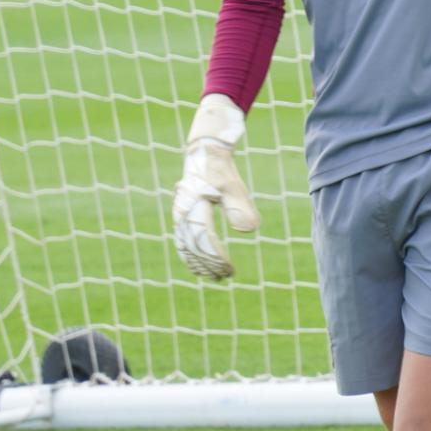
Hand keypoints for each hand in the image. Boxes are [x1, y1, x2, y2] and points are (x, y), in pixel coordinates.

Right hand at [171, 94, 260, 278]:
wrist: (205, 152)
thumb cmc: (221, 170)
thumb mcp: (234, 186)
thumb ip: (240, 207)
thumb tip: (250, 230)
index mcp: (195, 208)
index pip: (206, 241)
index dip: (217, 259)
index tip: (230, 270)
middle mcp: (183, 214)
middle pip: (194, 248)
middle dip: (208, 265)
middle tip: (225, 277)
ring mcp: (180, 215)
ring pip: (185, 246)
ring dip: (198, 264)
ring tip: (213, 277)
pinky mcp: (181, 215)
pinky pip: (182, 240)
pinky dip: (190, 255)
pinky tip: (199, 266)